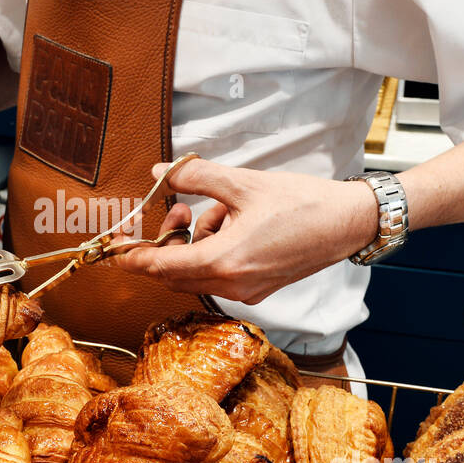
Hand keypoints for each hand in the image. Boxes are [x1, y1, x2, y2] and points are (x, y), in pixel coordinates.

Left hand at [112, 159, 377, 304]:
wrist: (348, 223)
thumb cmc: (302, 203)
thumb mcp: (243, 183)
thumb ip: (195, 177)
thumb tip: (160, 171)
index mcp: (224, 261)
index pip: (161, 266)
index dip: (133, 256)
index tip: (115, 246)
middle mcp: (232, 285)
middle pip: (174, 274)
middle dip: (166, 242)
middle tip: (175, 209)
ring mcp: (246, 291)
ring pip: (196, 273)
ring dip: (192, 243)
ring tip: (212, 209)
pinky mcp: (257, 288)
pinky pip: (217, 274)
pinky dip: (212, 250)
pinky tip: (229, 222)